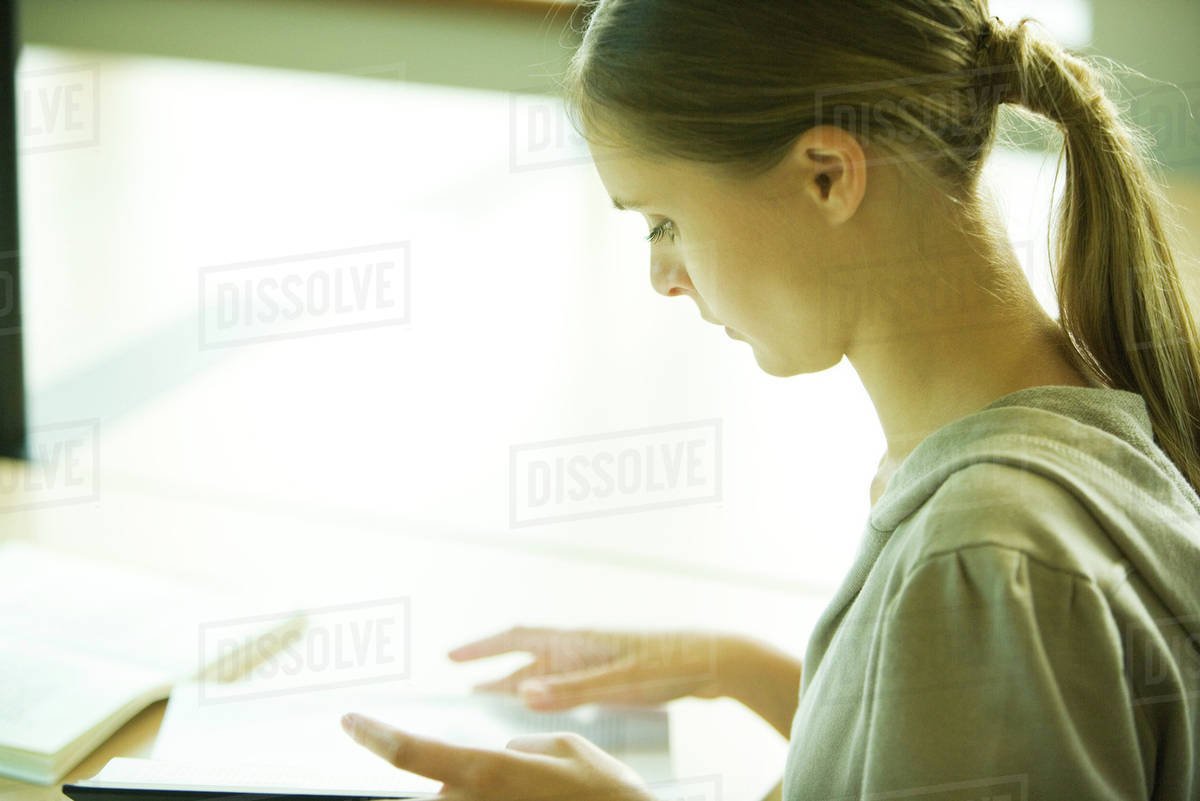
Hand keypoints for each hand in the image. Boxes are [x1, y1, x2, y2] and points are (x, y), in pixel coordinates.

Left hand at [341, 713, 653, 800]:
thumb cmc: (604, 795)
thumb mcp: (566, 748)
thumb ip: (520, 748)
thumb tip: (502, 755)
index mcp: (487, 771)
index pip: (411, 752)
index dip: (375, 735)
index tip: (350, 719)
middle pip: (446, 787)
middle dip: (474, 784)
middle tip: (531, 790)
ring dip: (493, 799)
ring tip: (543, 800)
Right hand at [448, 626, 723, 710]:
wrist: (717, 661)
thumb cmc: (672, 664)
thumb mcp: (622, 680)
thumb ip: (574, 688)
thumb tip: (522, 693)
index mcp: (579, 639)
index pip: (519, 637)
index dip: (484, 646)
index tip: (451, 656)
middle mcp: (582, 645)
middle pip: (525, 652)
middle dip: (490, 661)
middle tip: (456, 670)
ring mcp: (595, 659)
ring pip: (543, 668)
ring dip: (512, 677)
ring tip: (481, 690)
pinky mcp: (611, 674)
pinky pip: (563, 681)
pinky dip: (541, 689)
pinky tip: (535, 700)